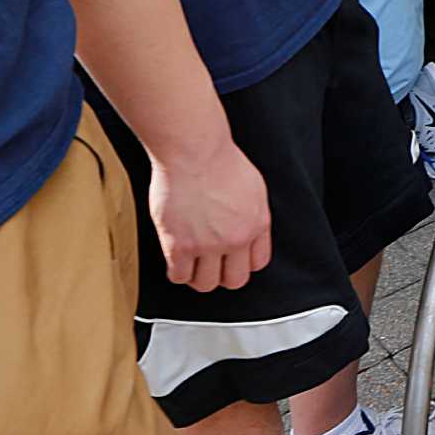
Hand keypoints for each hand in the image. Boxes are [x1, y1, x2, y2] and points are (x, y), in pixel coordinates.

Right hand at [148, 138, 272, 292]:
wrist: (194, 151)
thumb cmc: (219, 159)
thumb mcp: (253, 187)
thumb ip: (252, 213)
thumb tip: (246, 227)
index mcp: (258, 224)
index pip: (258, 263)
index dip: (242, 262)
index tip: (231, 258)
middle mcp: (237, 238)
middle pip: (235, 280)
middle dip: (222, 275)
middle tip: (209, 265)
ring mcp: (208, 244)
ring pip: (206, 283)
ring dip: (197, 276)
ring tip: (190, 263)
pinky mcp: (179, 245)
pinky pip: (179, 276)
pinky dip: (177, 272)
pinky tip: (175, 260)